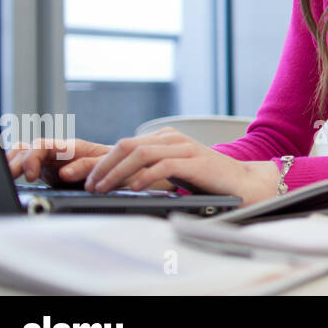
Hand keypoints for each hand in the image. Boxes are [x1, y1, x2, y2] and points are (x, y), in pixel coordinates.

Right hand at [6, 136, 112, 187]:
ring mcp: (51, 159)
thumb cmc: (116, 163)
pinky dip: (17, 168)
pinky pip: (27, 164)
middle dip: (15, 163)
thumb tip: (64, 173)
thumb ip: (87, 167)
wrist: (123, 166)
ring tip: (6, 177)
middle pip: (27, 149)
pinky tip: (10, 177)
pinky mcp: (48, 170)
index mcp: (69, 147)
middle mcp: (57, 151)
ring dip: (13, 163)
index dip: (31, 159)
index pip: (41, 146)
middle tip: (10, 179)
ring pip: (24, 154)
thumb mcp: (107, 165)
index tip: (29, 176)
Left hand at [83, 128, 278, 206]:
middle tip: (88, 185)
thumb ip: (149, 170)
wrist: (243, 182)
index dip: (100, 161)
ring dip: (116, 172)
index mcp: (165, 139)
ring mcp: (184, 148)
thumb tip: (115, 181)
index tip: (84, 179)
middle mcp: (172, 138)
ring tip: (103, 188)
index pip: (124, 145)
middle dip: (101, 165)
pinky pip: (162, 165)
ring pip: (140, 153)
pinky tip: (134, 189)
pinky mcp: (194, 161)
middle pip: (127, 145)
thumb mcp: (173, 172)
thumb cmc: (207, 180)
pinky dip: (144, 177)